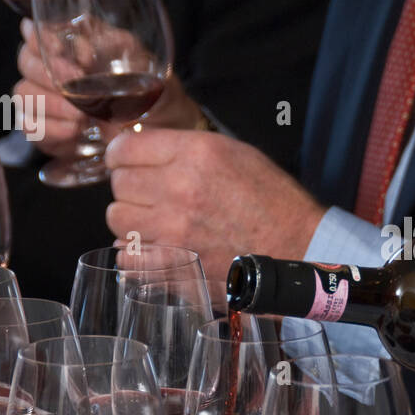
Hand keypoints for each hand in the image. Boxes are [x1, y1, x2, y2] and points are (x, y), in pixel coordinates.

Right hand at [15, 18, 205, 157]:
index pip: (37, 33)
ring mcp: (47, 101)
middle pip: (26, 64)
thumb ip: (114, 45)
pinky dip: (50, 130)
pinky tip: (74, 132)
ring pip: (24, 96)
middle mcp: (53, 70)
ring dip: (50, 105)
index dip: (41, 41)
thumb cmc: (152, 87)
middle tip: (76, 85)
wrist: (166, 127)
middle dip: (48, 75)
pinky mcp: (50, 132)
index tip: (63, 53)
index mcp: (71, 45)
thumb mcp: (141, 58)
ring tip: (80, 116)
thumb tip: (84, 51)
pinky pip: (32, 129)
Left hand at [105, 127, 325, 286]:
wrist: (297, 249)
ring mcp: (172, 231)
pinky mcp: (172, 265)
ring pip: (117, 219)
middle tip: (149, 194)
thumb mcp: (237, 153)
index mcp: (195, 154)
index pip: (123, 148)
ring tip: (154, 222)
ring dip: (131, 220)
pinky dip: (134, 252)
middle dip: (130, 187)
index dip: (123, 154)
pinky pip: (126, 255)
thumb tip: (147, 151)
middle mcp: (178, 189)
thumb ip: (188, 148)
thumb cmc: (273, 201)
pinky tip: (153, 248)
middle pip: (118, 184)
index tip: (129, 162)